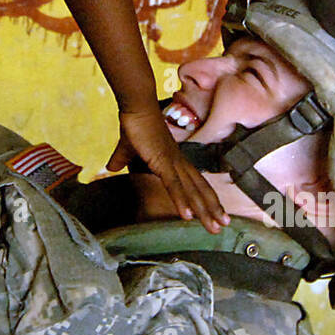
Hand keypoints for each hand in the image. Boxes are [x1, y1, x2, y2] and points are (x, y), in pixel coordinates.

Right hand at [106, 107, 229, 233]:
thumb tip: (112, 167)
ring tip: (214, 227)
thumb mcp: (127, 149)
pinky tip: (187, 216)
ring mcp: (172, 163)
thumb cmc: (135, 124)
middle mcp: (179, 163)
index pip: (196, 183)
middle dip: (212, 209)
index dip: (207, 198)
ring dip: (203, 210)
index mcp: (174, 161)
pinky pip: (173, 185)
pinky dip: (181, 200)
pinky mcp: (162, 162)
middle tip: (223, 226)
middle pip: (199, 190)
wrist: (136, 108)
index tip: (217, 212)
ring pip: (192, 191)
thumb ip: (122, 159)